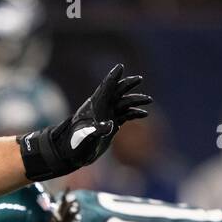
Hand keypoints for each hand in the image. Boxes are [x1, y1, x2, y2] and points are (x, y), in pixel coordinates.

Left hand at [19, 63, 150, 181]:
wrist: (72, 155)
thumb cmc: (75, 144)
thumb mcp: (85, 137)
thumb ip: (98, 131)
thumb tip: (111, 125)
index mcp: (95, 106)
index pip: (106, 88)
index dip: (113, 77)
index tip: (120, 67)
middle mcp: (102, 108)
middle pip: (117, 92)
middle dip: (128, 85)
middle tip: (139, 79)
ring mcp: (107, 116)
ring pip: (124, 103)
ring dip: (135, 100)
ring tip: (149, 100)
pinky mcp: (112, 125)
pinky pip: (125, 115)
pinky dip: (134, 113)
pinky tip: (144, 114)